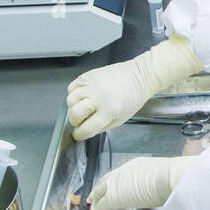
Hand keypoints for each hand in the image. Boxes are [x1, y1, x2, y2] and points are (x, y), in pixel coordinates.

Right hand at [67, 34, 202, 141]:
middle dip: (75, 122)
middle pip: (74, 114)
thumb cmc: (133, 98)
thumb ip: (101, 126)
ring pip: (70, 101)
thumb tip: (85, 130)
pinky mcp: (88, 75)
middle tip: (80, 121)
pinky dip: (74, 94)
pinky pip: (71, 87)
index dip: (79, 134)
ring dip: (74, 107)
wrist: (139, 76)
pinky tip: (83, 96)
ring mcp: (92, 85)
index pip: (86, 128)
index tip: (78, 134)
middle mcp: (99, 97)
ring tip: (83, 107)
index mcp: (109, 111)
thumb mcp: (120, 119)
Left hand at [89, 157, 191, 209]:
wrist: (168, 177)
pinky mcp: (114, 197)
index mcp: (135, 166)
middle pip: (105, 182)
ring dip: (95, 203)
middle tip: (92, 198)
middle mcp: (122, 172)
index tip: (109, 187)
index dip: (112, 182)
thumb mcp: (161, 176)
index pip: (119, 174)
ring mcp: (116, 184)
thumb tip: (159, 189)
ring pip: (100, 193)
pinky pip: (102, 206)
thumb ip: (154, 182)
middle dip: (97, 190)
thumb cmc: (171, 176)